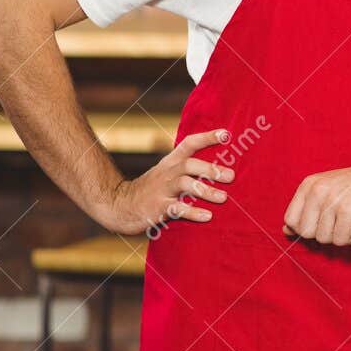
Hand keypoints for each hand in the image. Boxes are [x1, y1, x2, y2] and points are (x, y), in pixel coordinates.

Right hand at [98, 128, 233, 233]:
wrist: (119, 205)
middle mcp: (168, 173)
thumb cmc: (152, 189)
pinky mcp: (158, 208)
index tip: (227, 135)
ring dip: (206, 191)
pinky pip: (177, 209)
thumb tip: (221, 167)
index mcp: (171, 162)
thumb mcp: (167, 173)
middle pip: (190, 165)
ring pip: (185, 185)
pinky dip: (193, 212)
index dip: (208, 137)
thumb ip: (189, 169)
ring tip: (223, 198)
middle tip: (231, 176)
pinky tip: (207, 216)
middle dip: (211, 169)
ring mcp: (162, 190)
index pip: (190, 144)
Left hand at [283, 156, 350, 246]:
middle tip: (340, 221)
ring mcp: (333, 201)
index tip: (322, 224)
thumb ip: (306, 209)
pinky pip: (341, 239)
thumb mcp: (328, 190)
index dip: (305, 229)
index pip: (291, 220)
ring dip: (340, 235)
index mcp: (310, 184)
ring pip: (324, 238)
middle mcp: (318, 191)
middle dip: (324, 233)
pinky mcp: (349, 211)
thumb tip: (286, 231)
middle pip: (306, 233)